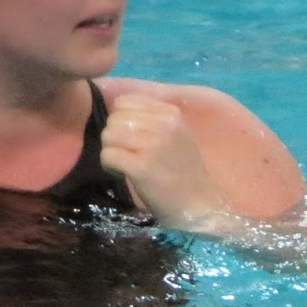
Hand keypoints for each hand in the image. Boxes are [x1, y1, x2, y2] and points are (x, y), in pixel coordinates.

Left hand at [99, 93, 225, 224]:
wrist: (198, 205)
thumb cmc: (183, 171)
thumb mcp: (175, 134)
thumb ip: (150, 118)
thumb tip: (115, 110)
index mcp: (171, 113)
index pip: (124, 101)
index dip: (120, 119)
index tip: (130, 138)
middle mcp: (163, 124)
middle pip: (114, 118)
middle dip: (114, 137)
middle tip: (126, 154)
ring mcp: (153, 145)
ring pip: (108, 135)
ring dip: (110, 151)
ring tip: (124, 164)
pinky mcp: (141, 167)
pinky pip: (108, 155)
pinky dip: (109, 166)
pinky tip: (122, 173)